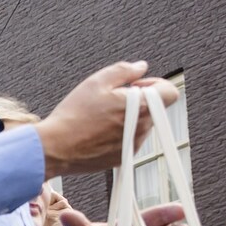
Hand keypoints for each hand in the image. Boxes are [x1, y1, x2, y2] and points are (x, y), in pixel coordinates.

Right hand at [37, 63, 175, 173]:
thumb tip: (140, 68)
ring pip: (140, 125)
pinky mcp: (122, 158)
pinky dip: (118, 133)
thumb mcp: (97, 81)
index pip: (170, 93)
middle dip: (137, 101)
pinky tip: (97, 130)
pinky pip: (129, 140)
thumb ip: (125, 70)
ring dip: (127, 118)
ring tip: (101, 117)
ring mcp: (133, 145)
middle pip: (153, 109)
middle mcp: (142, 129)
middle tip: (111, 100)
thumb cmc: (74, 116)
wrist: (56, 147)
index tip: (136, 86)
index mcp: (141, 107)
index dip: (155, 84)